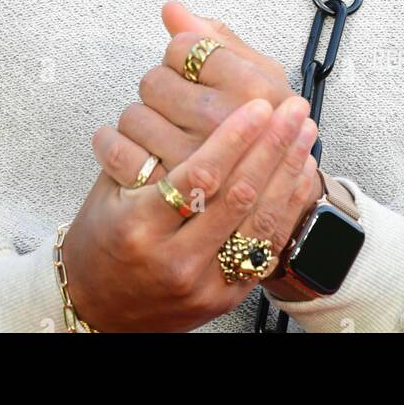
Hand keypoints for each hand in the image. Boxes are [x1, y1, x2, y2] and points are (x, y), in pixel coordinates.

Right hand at [65, 95, 320, 331]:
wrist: (99, 309)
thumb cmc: (102, 240)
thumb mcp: (108, 190)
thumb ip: (144, 149)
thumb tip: (187, 95)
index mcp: (139, 227)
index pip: (199, 176)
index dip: (234, 138)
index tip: (257, 106)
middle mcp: (175, 259)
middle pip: (238, 196)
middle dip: (272, 146)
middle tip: (292, 108)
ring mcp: (204, 283)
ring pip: (260, 223)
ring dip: (287, 171)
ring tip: (304, 132)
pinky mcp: (225, 297)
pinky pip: (266, 248)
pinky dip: (287, 207)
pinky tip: (299, 173)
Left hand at [93, 1, 323, 239]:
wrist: (275, 207)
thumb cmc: (266, 132)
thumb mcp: (258, 80)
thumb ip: (217, 39)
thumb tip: (171, 9)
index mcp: (251, 88)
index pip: (183, 48)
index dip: (182, 58)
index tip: (193, 74)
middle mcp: (223, 122)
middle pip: (154, 80)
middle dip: (161, 89)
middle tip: (177, 107)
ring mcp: (195, 160)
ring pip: (135, 116)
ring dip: (141, 121)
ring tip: (160, 133)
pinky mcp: (169, 194)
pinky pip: (120, 154)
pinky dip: (112, 146)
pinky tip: (123, 145)